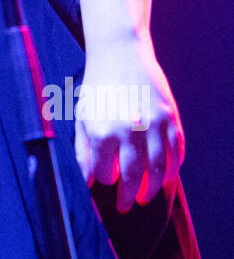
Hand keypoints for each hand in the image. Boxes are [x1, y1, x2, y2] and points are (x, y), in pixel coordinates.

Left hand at [73, 35, 184, 212]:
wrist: (120, 53)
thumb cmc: (97, 87)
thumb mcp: (82, 117)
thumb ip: (83, 151)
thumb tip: (89, 181)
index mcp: (101, 131)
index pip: (105, 174)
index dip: (104, 181)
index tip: (105, 182)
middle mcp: (128, 130)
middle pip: (133, 178)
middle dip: (128, 197)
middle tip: (125, 205)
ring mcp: (153, 124)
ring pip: (158, 171)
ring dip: (152, 189)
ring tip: (144, 197)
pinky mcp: (171, 117)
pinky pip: (176, 153)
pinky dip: (172, 170)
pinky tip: (163, 176)